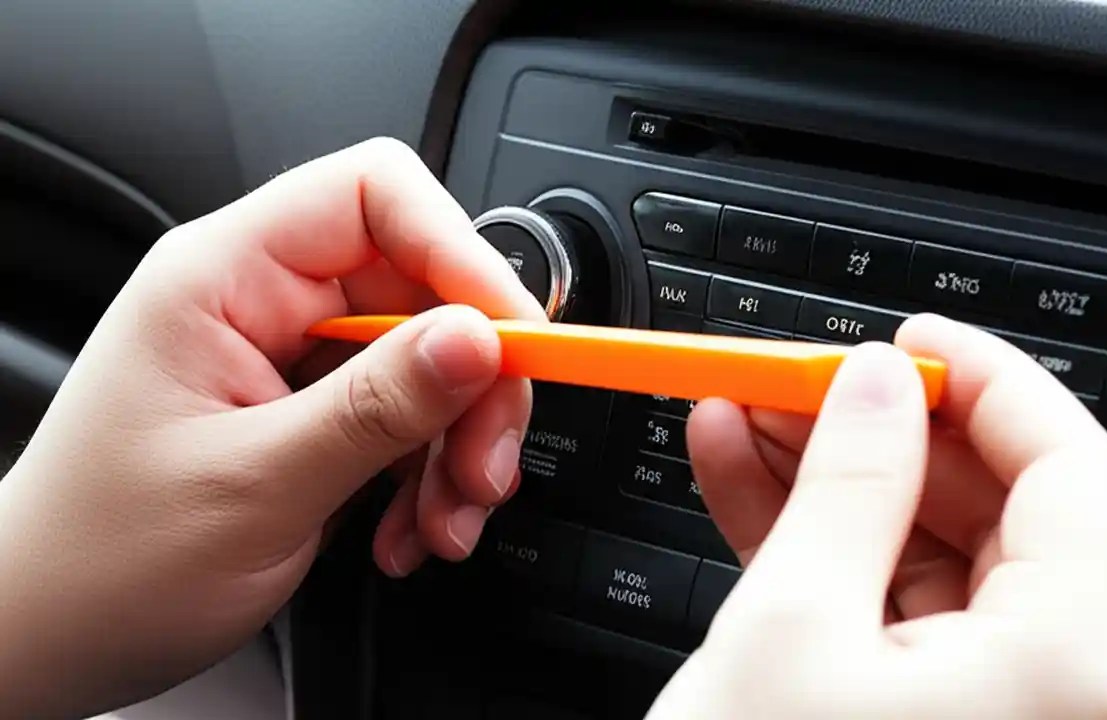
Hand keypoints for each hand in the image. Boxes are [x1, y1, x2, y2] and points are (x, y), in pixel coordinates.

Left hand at [0, 138, 544, 718]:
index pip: (373, 196)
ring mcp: (292, 360)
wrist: (52, 639)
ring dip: (458, 447)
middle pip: (423, 291)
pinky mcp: (314, 414)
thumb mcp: (254, 486)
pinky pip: (410, 420)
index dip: (459, 253)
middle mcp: (263, 303)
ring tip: (445, 521)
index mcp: (223, 277)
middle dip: (474, 385)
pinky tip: (410, 532)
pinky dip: (431, 478)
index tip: (513, 337)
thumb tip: (479, 338)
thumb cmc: (101, 564)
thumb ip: (376, 406)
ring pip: (431, 364)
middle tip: (486, 466)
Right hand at [653, 314, 1106, 718]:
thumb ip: (846, 484)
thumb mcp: (793, 626)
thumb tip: (873, 388)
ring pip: (925, 550)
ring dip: (832, 477)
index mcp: (1068, 666)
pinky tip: (742, 480)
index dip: (986, 380)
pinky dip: (815, 541)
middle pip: (992, 504)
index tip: (909, 340)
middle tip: (797, 379)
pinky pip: (883, 604)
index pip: (1069, 466)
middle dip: (883, 428)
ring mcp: (987, 712)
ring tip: (742, 415)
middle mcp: (1053, 692)